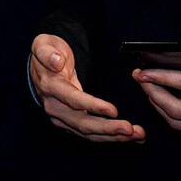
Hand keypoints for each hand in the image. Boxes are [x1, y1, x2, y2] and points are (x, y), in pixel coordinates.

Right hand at [29, 34, 144, 141]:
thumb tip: (56, 62)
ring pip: (88, 132)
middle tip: (131, 129)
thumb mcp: (43, 44)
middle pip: (82, 123)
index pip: (74, 100)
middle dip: (108, 128)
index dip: (93, 107)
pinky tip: (128, 137)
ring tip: (137, 135)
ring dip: (113, 136)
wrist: (42, 65)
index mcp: (51, 88)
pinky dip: (109, 137)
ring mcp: (62, 118)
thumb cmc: (48, 52)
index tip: (113, 110)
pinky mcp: (70, 123)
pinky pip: (90, 133)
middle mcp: (55, 107)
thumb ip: (47, 52)